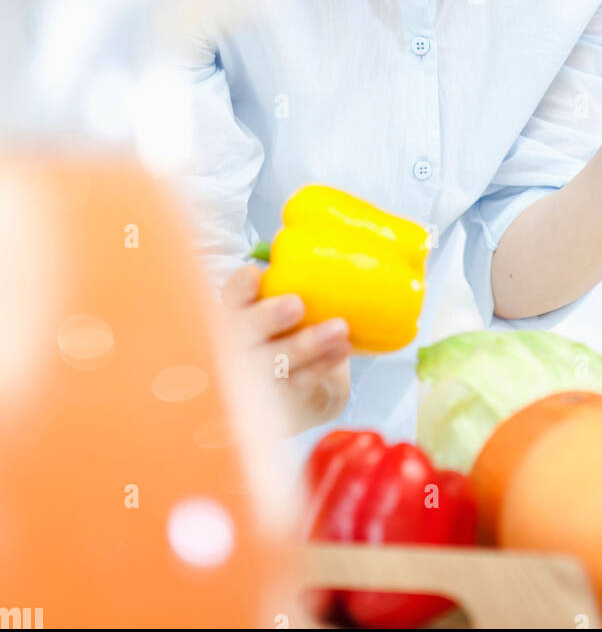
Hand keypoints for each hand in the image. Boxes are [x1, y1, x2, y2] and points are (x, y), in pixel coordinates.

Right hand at [219, 263, 351, 436]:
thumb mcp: (288, 306)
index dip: (238, 288)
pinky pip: (298, 383)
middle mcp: (238, 348)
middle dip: (267, 317)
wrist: (304, 397)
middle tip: (297, 304)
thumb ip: (293, 276)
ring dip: (306, 343)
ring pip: (274, 362)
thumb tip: (314, 228)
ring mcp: (255, 380)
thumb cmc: (290, 338)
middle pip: (242, 333)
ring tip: (340, 328)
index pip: (229, 298)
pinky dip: (321, 365)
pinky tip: (342, 349)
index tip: (256, 275)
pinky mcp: (279, 403)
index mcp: (237, 315)